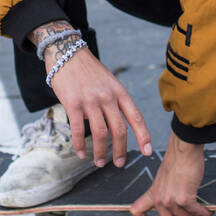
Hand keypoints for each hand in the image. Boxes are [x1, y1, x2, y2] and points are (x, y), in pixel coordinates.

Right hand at [48, 45, 152, 167]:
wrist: (67, 52)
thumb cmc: (89, 70)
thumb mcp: (109, 81)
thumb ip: (115, 101)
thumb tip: (118, 124)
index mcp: (119, 91)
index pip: (136, 116)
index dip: (144, 135)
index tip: (148, 151)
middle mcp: (107, 97)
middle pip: (119, 130)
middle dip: (121, 150)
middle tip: (120, 163)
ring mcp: (90, 101)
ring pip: (100, 134)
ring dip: (101, 152)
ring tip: (99, 162)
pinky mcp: (73, 104)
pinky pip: (78, 130)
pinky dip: (80, 145)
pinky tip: (81, 153)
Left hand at [129, 132, 212, 215]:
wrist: (184, 148)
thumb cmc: (178, 159)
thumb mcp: (164, 178)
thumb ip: (166, 192)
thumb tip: (177, 206)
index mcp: (153, 192)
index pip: (137, 211)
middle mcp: (160, 199)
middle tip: (189, 211)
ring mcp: (171, 200)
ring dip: (195, 213)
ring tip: (200, 204)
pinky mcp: (184, 199)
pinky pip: (197, 213)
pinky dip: (205, 212)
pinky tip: (208, 209)